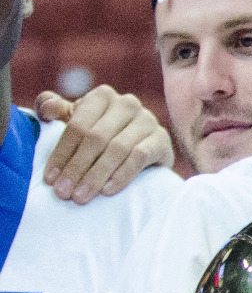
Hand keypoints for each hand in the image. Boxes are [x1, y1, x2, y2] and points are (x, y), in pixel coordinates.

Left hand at [36, 86, 174, 201]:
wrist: (141, 149)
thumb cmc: (100, 135)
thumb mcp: (75, 121)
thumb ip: (54, 110)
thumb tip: (47, 107)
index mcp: (102, 96)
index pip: (77, 125)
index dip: (62, 153)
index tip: (50, 179)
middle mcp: (127, 103)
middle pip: (96, 138)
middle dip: (76, 168)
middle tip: (63, 192)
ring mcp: (148, 120)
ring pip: (117, 149)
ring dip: (96, 176)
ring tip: (81, 196)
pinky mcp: (162, 139)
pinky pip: (140, 157)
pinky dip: (121, 175)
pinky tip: (107, 190)